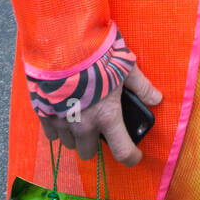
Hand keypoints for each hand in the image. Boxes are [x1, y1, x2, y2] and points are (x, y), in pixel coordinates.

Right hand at [37, 64, 161, 166]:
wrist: (63, 42)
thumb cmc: (98, 54)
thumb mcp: (126, 67)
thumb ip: (141, 87)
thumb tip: (156, 99)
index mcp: (107, 116)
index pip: (122, 151)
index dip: (131, 157)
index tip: (134, 156)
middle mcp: (83, 125)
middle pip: (88, 153)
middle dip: (94, 144)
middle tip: (98, 129)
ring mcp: (61, 122)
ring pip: (69, 144)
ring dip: (75, 135)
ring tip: (80, 117)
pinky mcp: (44, 114)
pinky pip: (50, 134)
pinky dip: (58, 127)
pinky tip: (63, 113)